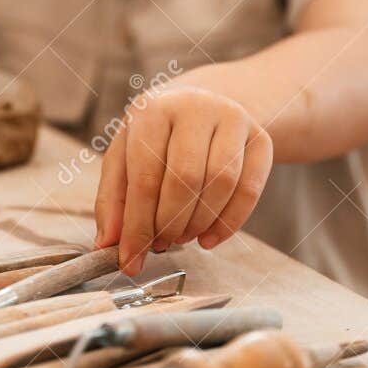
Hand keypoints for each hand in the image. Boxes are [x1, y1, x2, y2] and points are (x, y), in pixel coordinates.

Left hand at [93, 85, 272, 274]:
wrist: (202, 107)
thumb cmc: (156, 139)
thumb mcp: (124, 156)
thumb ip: (112, 198)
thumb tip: (106, 244)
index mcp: (152, 109)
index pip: (145, 175)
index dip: (137, 224)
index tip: (130, 260)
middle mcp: (195, 107)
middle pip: (185, 178)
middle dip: (169, 224)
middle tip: (159, 245)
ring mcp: (233, 119)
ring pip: (221, 183)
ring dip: (198, 224)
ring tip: (181, 237)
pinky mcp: (261, 139)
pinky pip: (250, 189)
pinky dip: (229, 223)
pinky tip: (208, 238)